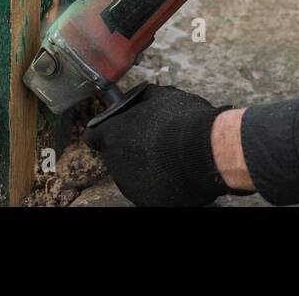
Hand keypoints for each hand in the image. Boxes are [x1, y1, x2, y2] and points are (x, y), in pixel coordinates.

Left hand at [84, 86, 229, 206]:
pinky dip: (159, 183)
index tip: (119, 129)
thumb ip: (139, 99)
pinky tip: (176, 172)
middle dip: (130, 148)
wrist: (205, 152)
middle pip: (116, 155)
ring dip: (144, 166)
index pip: (93, 135)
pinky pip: (149, 190)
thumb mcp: (159, 95)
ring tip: (170, 157)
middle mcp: (115, 163)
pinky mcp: (147, 202)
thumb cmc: (180, 121)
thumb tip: (135, 99)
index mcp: (112, 135)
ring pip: (131, 174)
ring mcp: (130, 186)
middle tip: (154, 141)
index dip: (106, 130)